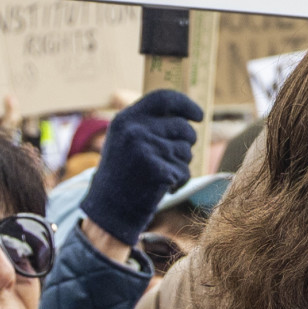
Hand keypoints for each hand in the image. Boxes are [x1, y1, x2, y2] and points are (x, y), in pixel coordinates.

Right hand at [80, 87, 204, 246]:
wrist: (108, 210)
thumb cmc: (122, 174)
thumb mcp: (125, 141)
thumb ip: (148, 124)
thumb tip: (185, 115)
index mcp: (125, 119)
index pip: (163, 98)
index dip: (185, 104)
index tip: (199, 115)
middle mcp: (134, 131)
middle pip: (182, 127)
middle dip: (186, 143)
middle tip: (174, 158)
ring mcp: (145, 150)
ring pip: (186, 150)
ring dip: (181, 164)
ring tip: (161, 174)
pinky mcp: (156, 171)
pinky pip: (184, 171)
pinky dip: (179, 181)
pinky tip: (163, 188)